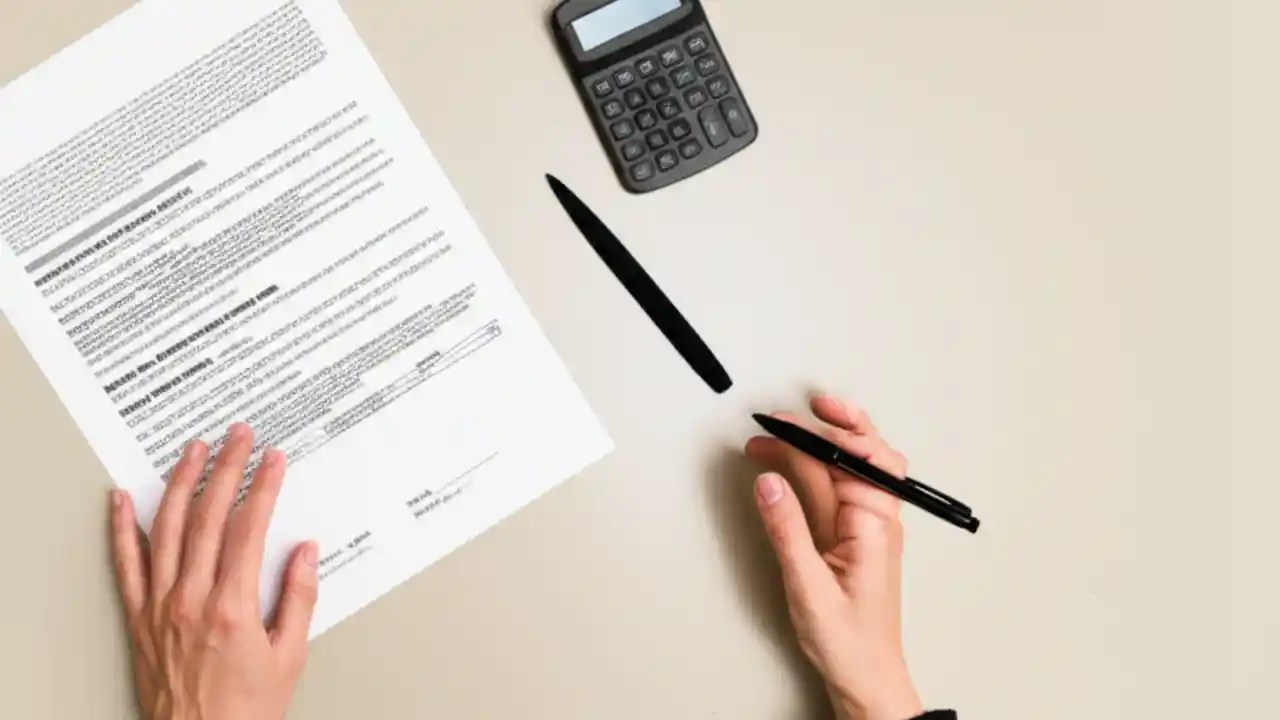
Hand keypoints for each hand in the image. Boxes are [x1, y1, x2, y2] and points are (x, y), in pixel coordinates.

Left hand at [109, 423, 317, 719]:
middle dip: (226, 469)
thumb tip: (305, 552)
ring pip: (166, 529)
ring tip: (192, 451)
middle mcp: (190, 600)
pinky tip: (121, 500)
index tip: (274, 460)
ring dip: (179, 483)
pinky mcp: (139, 618)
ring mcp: (160, 606)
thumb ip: (299, 599)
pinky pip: (126, 564)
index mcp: (232, 607)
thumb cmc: (245, 710)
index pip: (248, 529)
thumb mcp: (289, 656)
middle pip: (207, 517)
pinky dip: (121, 528)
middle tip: (238, 437)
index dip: (263, 487)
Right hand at [746, 396, 923, 719]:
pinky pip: (846, 485)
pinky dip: (825, 464)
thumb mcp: (808, 587)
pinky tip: (806, 460)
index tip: (776, 426)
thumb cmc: (848, 642)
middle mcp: (878, 519)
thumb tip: (770, 483)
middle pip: (860, 452)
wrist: (867, 676)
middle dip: (824, 426)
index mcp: (874, 526)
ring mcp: (870, 525)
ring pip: (856, 465)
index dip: (808, 438)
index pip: (843, 463)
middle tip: (782, 417)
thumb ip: (788, 531)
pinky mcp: (857, 534)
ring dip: (830, 438)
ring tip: (799, 422)